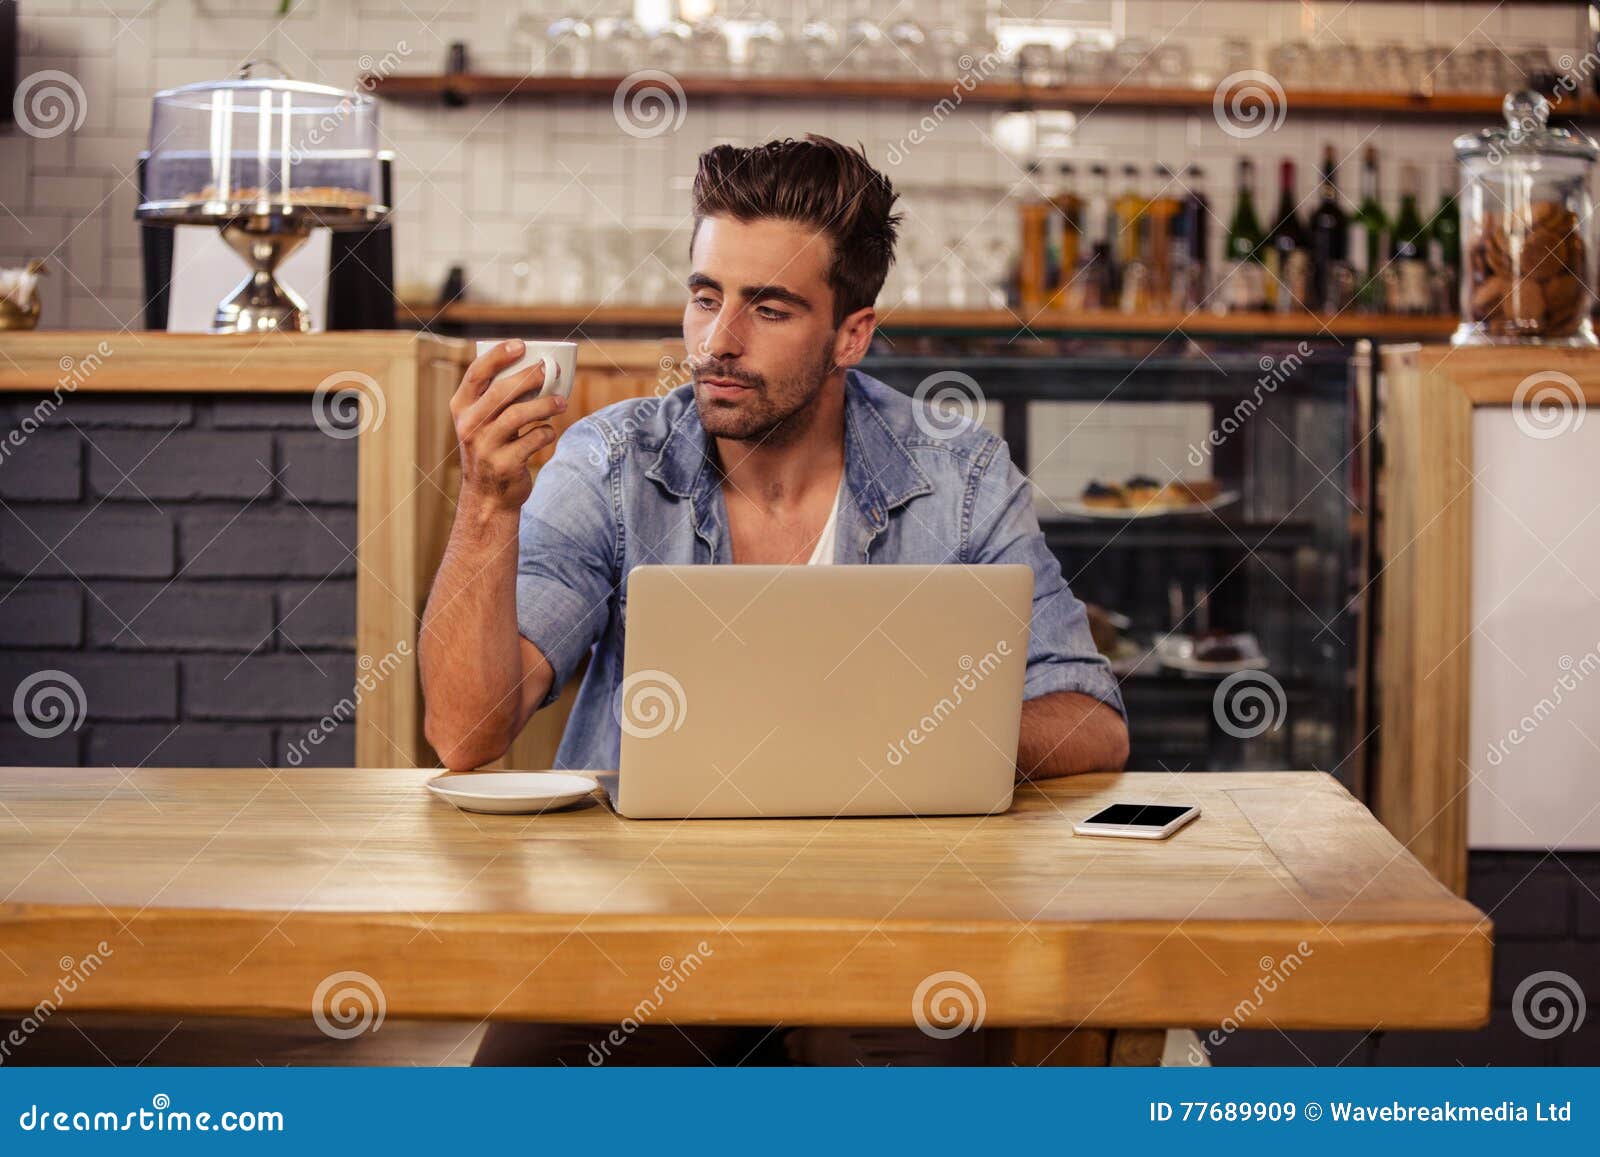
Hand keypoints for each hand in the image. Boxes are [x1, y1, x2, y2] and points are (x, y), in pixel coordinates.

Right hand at [451, 339, 568, 513]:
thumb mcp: (484, 423)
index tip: (521, 345)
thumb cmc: (491, 449)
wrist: (487, 497)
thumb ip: (500, 399)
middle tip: (552, 371)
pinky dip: (546, 433)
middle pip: (501, 392)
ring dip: (545, 405)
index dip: (498, 356)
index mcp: (461, 408)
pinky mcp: (504, 465)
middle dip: (530, 377)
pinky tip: (548, 432)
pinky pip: (532, 440)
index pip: (476, 374)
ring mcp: (484, 447)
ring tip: (562, 402)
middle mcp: (469, 426)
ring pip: (518, 415)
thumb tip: (541, 371)